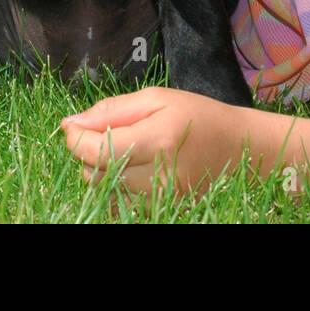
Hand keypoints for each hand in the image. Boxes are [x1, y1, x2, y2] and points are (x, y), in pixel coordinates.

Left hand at [60, 86, 247, 195]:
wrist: (239, 149)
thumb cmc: (198, 115)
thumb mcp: (157, 98)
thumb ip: (112, 110)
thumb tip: (70, 123)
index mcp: (157, 141)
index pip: (97, 151)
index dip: (75, 139)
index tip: (71, 127)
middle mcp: (158, 178)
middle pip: (94, 174)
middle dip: (86, 152)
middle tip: (103, 133)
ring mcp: (161, 201)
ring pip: (103, 192)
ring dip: (99, 170)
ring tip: (121, 150)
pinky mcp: (162, 212)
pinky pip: (118, 205)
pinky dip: (113, 188)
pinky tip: (130, 170)